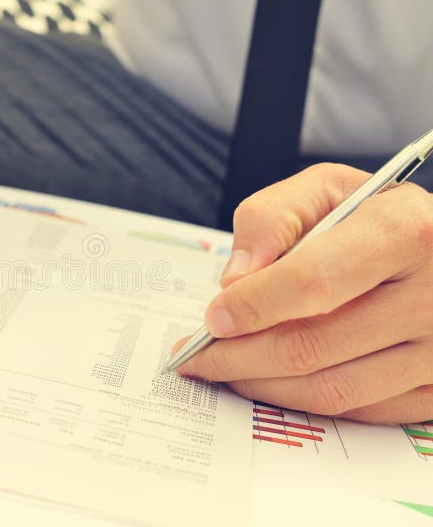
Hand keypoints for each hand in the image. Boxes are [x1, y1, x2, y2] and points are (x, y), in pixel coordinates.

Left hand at [172, 164, 432, 423]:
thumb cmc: (375, 216)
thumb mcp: (326, 190)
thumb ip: (271, 219)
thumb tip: (234, 281)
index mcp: (404, 230)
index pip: (311, 282)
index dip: (251, 306)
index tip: (212, 319)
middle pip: (312, 347)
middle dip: (238, 357)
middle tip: (198, 357)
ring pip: (330, 391)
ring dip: (261, 387)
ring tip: (225, 370)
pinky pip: (356, 411)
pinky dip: (301, 402)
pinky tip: (271, 382)